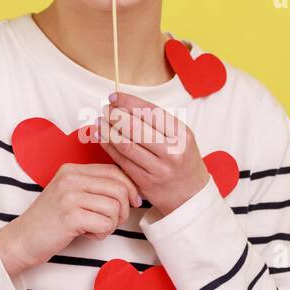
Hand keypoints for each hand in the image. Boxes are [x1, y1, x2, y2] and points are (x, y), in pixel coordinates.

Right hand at [0, 162, 140, 275]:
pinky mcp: (70, 216)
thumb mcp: (70, 196)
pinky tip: (88, 235)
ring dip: (111, 224)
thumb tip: (132, 191)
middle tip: (113, 222)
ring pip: (115, 207)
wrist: (21, 240)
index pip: (114, 170)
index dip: (130, 187)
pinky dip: (102, 233)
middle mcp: (70, 178)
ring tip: (95, 229)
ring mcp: (69, 196)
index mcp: (71, 170)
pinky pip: (105, 223)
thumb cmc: (50, 222)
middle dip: (124, 209)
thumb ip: (94, 188)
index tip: (133, 202)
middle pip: (119, 188)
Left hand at [99, 91, 209, 216]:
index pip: (151, 113)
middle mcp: (172, 152)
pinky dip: (109, 147)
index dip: (128, 102)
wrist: (190, 193)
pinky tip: (102, 137)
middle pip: (135, 129)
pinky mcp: (145, 182)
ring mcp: (158, 169)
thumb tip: (124, 105)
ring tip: (99, 121)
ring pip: (125, 145)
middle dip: (115, 115)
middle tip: (105, 109)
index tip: (114, 97)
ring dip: (108, 131)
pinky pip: (122, 161)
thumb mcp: (180, 136)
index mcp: (182, 135)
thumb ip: (157, 122)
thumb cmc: (182, 158)